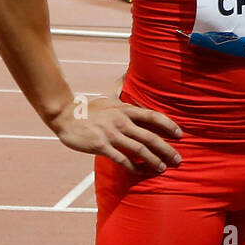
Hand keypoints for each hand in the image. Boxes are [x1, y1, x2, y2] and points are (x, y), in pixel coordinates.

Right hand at [47, 95, 181, 172]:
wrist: (64, 115)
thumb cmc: (88, 107)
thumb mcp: (107, 96)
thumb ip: (119, 87)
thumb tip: (127, 72)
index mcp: (125, 109)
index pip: (153, 116)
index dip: (168, 125)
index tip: (180, 134)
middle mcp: (121, 120)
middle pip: (150, 136)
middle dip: (166, 149)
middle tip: (178, 159)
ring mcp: (111, 133)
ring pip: (138, 149)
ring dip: (153, 160)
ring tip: (163, 168)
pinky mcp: (100, 145)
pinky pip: (121, 158)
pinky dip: (133, 167)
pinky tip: (140, 172)